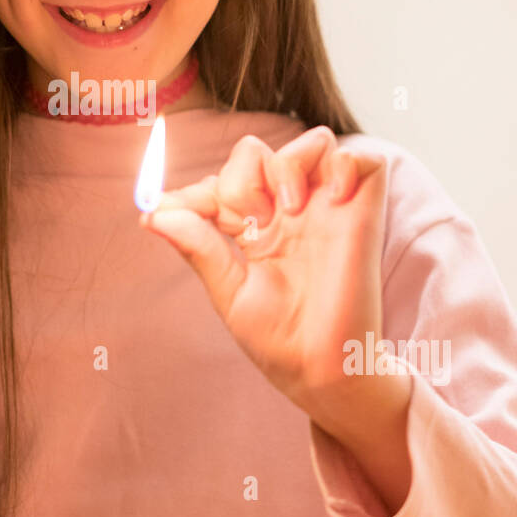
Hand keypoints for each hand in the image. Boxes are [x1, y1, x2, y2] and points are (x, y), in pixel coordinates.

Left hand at [139, 126, 387, 419]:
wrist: (322, 373)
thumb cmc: (279, 342)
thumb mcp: (229, 293)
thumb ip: (198, 248)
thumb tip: (152, 214)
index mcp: (256, 231)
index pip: (222, 183)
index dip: (193, 192)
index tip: (166, 211)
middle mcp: (290, 214)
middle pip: (258, 153)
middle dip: (239, 176)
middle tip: (247, 220)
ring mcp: (327, 210)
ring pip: (312, 142)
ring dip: (289, 163)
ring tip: (287, 209)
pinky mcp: (363, 214)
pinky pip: (363, 159)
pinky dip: (343, 163)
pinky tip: (329, 197)